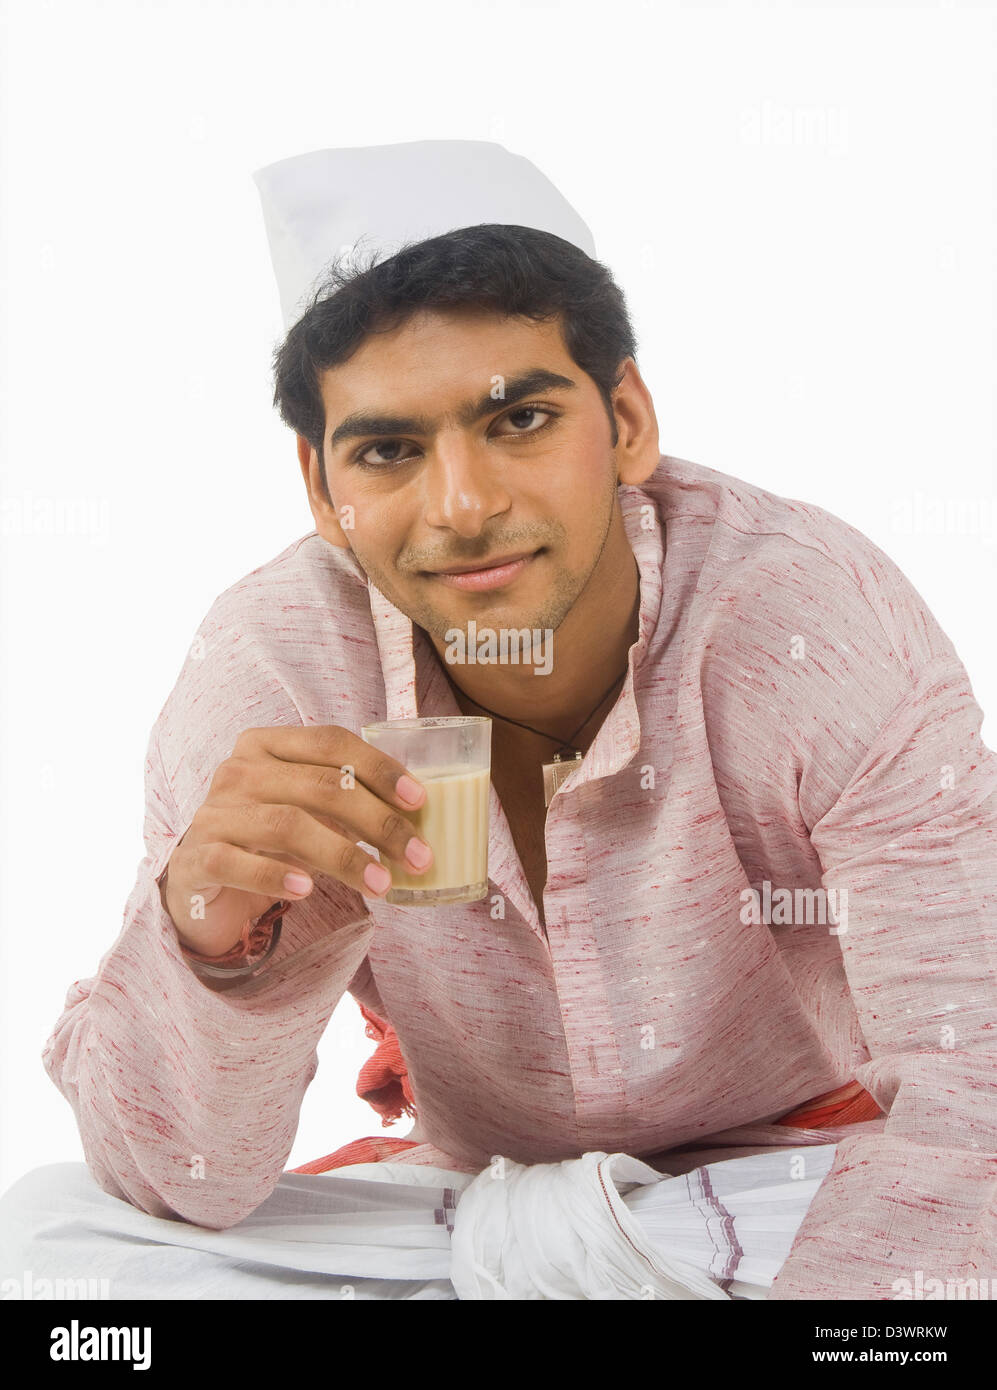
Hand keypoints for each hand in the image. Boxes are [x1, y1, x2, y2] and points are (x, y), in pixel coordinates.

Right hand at [159, 725, 432, 956]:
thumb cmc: (266, 839)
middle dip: (378, 822)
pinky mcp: (198, 858)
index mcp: (266, 744)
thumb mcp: (306, 810)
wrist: (199, 881)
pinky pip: (238, 864)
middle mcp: (238, 771)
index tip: (419, 800)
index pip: (330, 742)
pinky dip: (276, 876)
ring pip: (288, 826)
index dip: (379, 768)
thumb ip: (348, 802)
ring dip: (344, 857)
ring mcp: (215, 813)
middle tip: (418, 856)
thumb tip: (417, 818)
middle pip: (320, 786)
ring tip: (382, 884)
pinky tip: (308, 891)